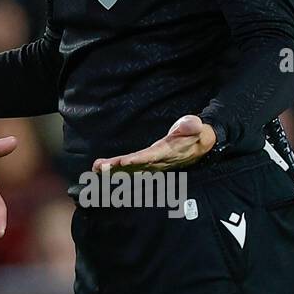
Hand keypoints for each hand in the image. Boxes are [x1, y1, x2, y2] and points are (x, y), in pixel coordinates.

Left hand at [92, 114, 215, 172]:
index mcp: (167, 152)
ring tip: (96, 168)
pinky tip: (99, 169)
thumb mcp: (197, 128)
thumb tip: (194, 123)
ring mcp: (151, 164)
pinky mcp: (146, 164)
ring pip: (129, 169)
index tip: (124, 161)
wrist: (197, 147)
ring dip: (112, 170)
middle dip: (118, 169)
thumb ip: (193, 126)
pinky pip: (128, 168)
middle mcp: (157, 162)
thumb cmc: (194, 135)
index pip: (151, 157)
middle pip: (135, 166)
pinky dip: (114, 169)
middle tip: (101, 168)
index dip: (138, 160)